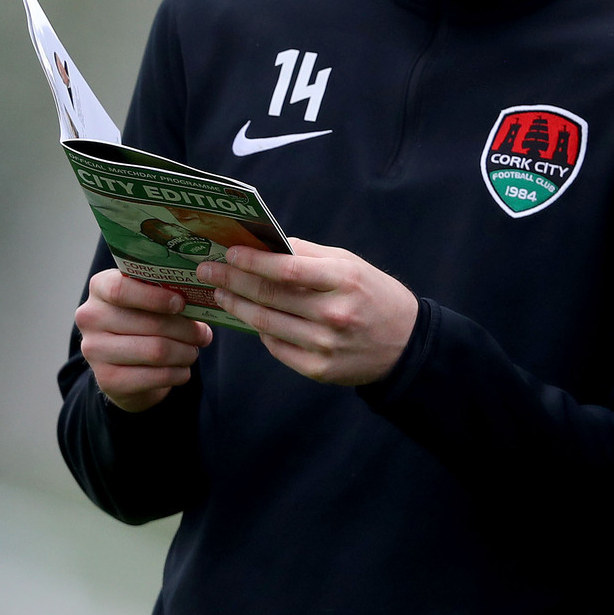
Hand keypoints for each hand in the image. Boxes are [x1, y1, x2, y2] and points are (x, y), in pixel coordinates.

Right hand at [75, 269, 212, 412]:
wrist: (122, 366)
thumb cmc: (141, 322)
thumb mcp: (147, 301)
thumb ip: (165, 294)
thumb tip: (199, 301)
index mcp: (99, 288)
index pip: (120, 289)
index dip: (155, 297)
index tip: (181, 303)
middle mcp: (90, 318)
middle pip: (149, 323)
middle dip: (186, 330)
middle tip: (203, 334)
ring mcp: (94, 350)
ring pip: (156, 351)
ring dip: (185, 352)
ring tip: (193, 351)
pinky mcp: (107, 380)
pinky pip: (156, 376)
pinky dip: (178, 373)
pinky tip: (183, 370)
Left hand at [196, 238, 418, 386]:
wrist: (406, 345)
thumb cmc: (374, 296)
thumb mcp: (352, 264)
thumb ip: (309, 254)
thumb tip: (265, 244)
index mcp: (345, 281)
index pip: (288, 270)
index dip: (253, 261)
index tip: (228, 252)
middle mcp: (334, 314)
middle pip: (270, 297)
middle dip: (232, 280)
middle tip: (207, 270)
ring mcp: (325, 346)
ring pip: (266, 323)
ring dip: (236, 305)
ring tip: (219, 291)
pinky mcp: (318, 370)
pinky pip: (276, 347)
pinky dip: (258, 330)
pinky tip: (248, 316)